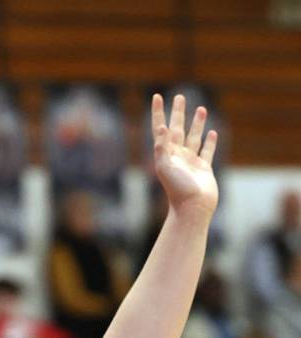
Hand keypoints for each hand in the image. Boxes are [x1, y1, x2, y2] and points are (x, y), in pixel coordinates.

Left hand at [152, 94, 218, 216]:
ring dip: (197, 123)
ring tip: (201, 109)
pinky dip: (210, 142)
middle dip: (178, 113)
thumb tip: (162, 127)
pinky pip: (207, 151)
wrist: (192, 208)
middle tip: (180, 96)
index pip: (161, 128)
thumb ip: (162, 147)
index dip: (158, 113)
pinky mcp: (204, 169)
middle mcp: (178, 156)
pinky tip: (212, 132)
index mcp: (166, 154)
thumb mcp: (165, 167)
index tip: (157, 96)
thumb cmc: (177, 189)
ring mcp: (191, 162)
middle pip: (178, 129)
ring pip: (194, 137)